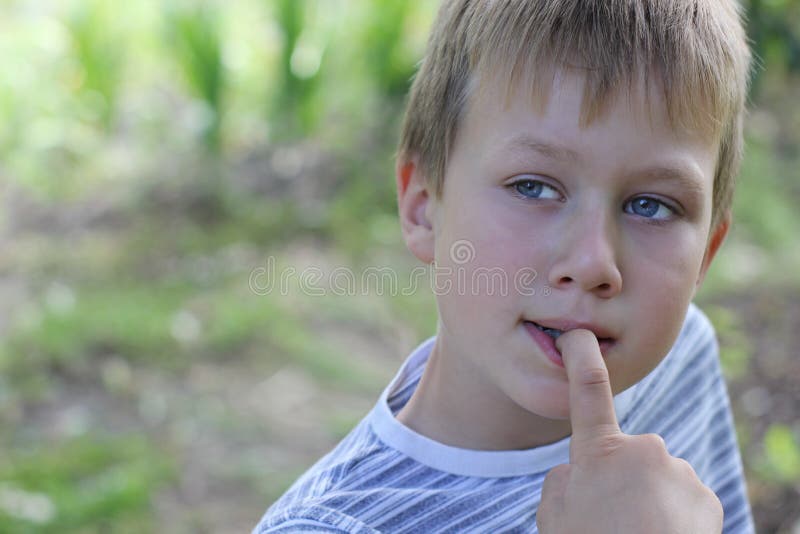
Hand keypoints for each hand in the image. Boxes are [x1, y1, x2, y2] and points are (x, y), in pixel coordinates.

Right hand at [537, 329, 722, 533]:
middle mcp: (642, 450)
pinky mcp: (705, 495)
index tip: (576, 336)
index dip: (580, 359)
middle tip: (609, 518)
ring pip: (655, 479)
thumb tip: (583, 469)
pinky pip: (681, 497)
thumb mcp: (553, 515)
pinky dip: (673, 516)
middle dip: (619, 478)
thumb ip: (565, 480)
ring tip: (636, 533)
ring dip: (646, 500)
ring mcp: (678, 471)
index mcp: (598, 453)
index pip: (587, 392)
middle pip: (624, 455)